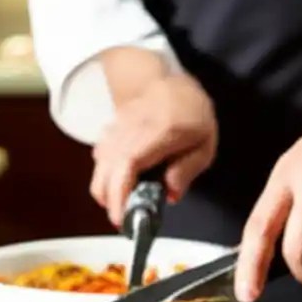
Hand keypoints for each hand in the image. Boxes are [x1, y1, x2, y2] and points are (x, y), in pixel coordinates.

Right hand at [90, 73, 216, 227]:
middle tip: (126, 218)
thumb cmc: (189, 113)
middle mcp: (129, 132)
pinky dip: (105, 177)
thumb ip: (187, 170)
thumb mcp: (204, 143)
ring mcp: (114, 131)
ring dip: (107, 191)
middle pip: (105, 173)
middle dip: (110, 202)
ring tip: (125, 203)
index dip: (120, 195)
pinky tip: (121, 182)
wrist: (167, 83)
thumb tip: (170, 195)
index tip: (122, 218)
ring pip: (98, 169)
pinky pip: (98, 161)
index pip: (127, 166)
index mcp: (157, 133)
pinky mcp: (106, 133)